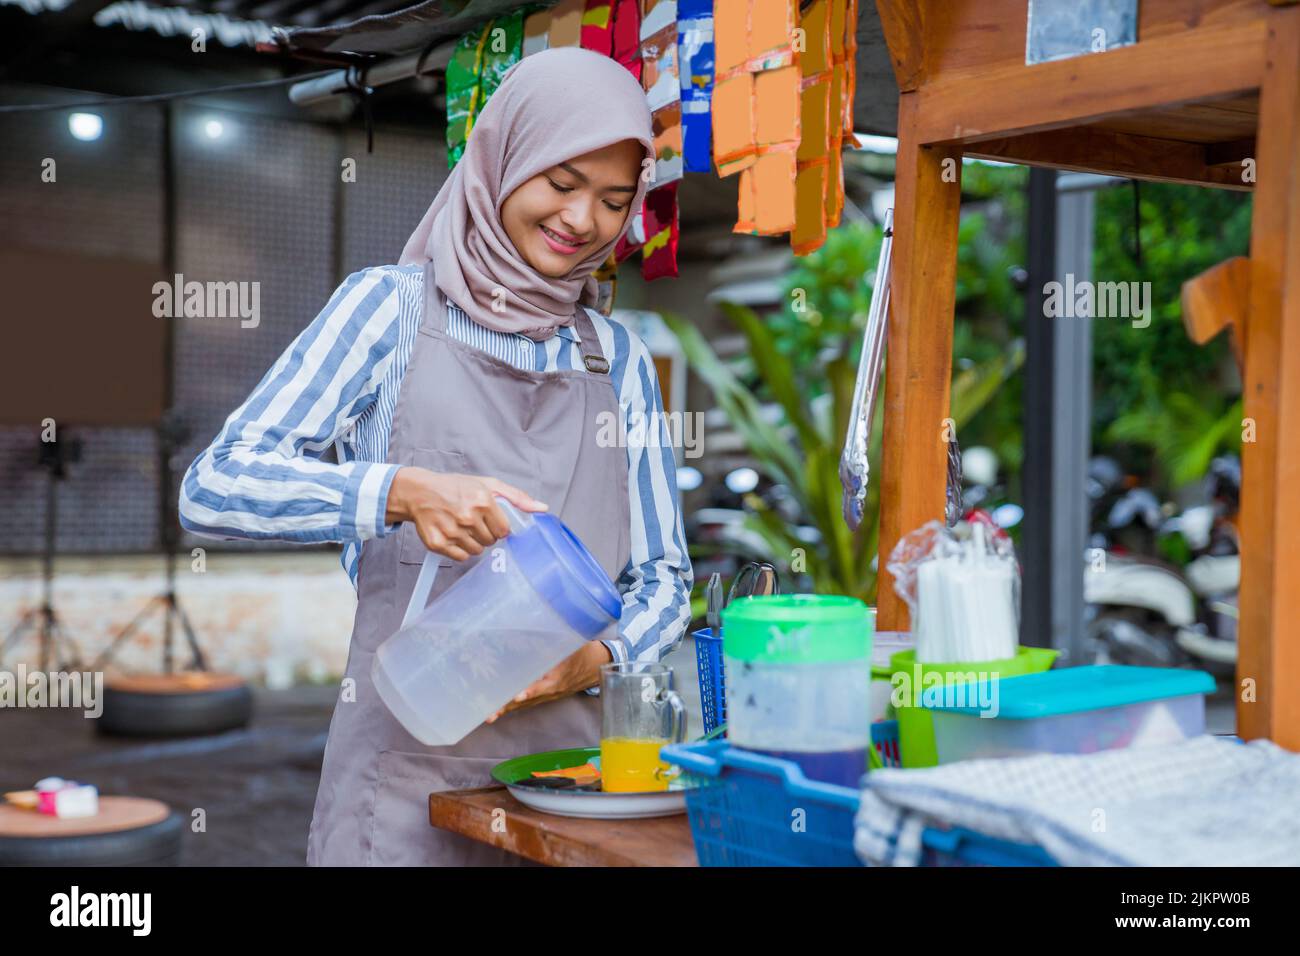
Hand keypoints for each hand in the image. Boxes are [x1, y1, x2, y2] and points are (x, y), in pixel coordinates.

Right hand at [384, 468, 546, 561]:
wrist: (419, 492)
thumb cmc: (454, 487)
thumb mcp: (488, 484)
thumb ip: (517, 498)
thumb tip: (542, 508)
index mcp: (483, 500)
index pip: (504, 530)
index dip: (499, 527)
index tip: (490, 520)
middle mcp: (467, 516)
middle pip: (491, 541)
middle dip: (485, 533)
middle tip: (473, 521)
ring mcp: (452, 531)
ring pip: (477, 551)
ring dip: (473, 542)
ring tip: (462, 527)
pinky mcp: (437, 543)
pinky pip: (461, 557)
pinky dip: (459, 549)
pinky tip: (453, 534)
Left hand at [485, 641, 612, 722]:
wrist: (597, 666)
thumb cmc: (584, 650)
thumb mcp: (574, 640)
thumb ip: (557, 635)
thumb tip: (541, 620)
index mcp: (560, 674)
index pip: (544, 683)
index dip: (531, 690)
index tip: (518, 695)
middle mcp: (553, 688)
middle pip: (529, 698)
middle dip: (509, 705)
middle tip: (491, 713)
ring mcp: (549, 694)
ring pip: (526, 703)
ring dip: (508, 709)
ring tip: (489, 715)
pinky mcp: (546, 696)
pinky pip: (528, 702)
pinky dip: (513, 706)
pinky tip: (499, 709)